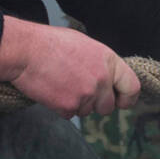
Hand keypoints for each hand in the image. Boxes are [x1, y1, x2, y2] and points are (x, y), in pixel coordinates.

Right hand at [0, 17, 140, 119]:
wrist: (26, 51)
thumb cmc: (52, 44)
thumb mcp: (86, 45)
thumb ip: (101, 64)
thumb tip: (109, 78)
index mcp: (109, 61)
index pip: (132, 87)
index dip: (127, 98)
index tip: (121, 102)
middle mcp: (101, 79)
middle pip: (108, 106)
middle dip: (95, 104)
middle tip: (78, 91)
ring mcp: (86, 94)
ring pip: (87, 111)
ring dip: (76, 104)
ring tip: (61, 84)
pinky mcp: (69, 106)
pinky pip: (70, 114)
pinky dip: (60, 107)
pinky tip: (52, 90)